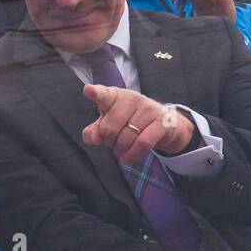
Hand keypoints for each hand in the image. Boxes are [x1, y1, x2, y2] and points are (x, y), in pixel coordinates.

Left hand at [81, 83, 196, 166]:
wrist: (162, 124)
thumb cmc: (128, 121)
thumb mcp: (108, 124)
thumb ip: (95, 131)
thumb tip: (92, 138)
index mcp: (114, 96)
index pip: (103, 95)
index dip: (95, 93)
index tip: (88, 90)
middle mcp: (131, 98)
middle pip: (110, 129)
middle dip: (108, 142)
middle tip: (112, 143)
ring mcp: (148, 108)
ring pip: (126, 138)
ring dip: (120, 150)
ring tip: (120, 150)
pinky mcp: (161, 121)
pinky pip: (142, 143)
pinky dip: (132, 155)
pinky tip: (126, 159)